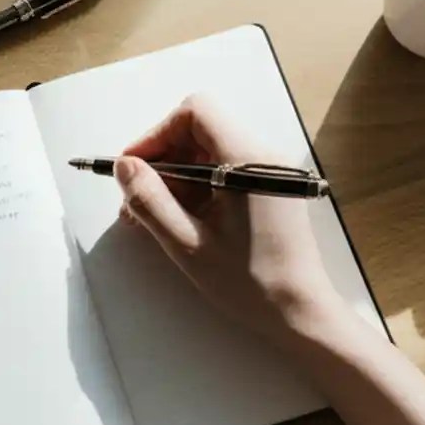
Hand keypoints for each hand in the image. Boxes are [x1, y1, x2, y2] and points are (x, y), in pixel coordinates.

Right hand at [114, 95, 344, 342]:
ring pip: (209, 151)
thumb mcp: (188, 244)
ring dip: (176, 177)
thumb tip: (124, 167)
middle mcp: (263, 156)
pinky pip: (224, 170)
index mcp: (247, 161)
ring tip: (152, 217)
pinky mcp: (269, 187)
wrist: (299, 312)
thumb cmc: (250, 282)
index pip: (195, 113)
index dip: (157, 134)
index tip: (134, 167)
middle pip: (200, 130)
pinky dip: (197, 187)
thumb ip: (151, 201)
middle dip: (163, 159)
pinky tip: (181, 219)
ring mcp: (269, 171)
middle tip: (136, 200)